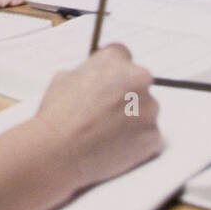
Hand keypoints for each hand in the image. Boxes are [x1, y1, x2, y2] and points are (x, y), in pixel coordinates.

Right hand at [36, 44, 161, 193]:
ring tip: (106, 132)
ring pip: (145, 110)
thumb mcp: (64, 77)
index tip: (106, 84)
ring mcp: (149, 108)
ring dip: (131, 118)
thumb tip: (96, 78)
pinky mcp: (153, 136)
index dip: (112, 72)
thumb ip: (88, 73)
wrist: (59, 153)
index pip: (122, 56)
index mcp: (115, 59)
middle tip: (105, 111)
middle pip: (137, 82)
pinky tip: (113, 146)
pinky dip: (135, 141)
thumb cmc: (57, 115)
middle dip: (125, 94)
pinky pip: (147, 135)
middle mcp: (138, 78)